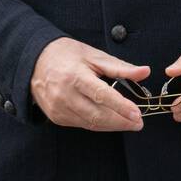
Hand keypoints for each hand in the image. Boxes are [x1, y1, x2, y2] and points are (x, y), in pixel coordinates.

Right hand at [30, 37, 147, 130]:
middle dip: (121, 121)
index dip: (121, 107)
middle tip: (139, 123)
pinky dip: (98, 124)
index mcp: (76, 76)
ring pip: (91, 123)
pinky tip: (110, 121)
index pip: (102, 95)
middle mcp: (65, 95)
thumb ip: (120, 67)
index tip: (137, 114)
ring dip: (112, 126)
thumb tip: (145, 72)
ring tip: (129, 123)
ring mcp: (59, 108)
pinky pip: (82, 124)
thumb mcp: (94, 55)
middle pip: (97, 115)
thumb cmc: (68, 55)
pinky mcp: (56, 117)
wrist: (35, 61)